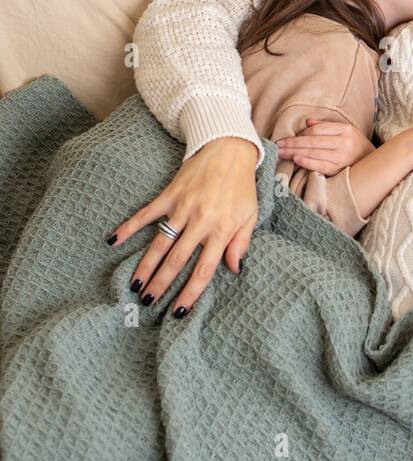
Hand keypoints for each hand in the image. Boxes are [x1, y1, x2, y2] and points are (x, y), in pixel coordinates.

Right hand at [108, 137, 259, 314]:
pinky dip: (129, 227)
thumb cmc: (242, 186)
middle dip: (161, 284)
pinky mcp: (169, 195)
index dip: (190, 293)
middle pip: (176, 261)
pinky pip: (146, 214)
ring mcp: (182, 208)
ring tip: (135, 285)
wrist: (228, 149)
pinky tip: (114, 240)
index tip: (178, 311)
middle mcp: (200, 221)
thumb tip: (234, 269)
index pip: (204, 270)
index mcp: (221, 230)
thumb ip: (241, 243)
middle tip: (148, 302)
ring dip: (146, 266)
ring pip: (160, 243)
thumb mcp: (250, 215)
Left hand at [276, 118, 375, 174]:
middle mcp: (343, 143)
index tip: (288, 138)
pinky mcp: (339, 170)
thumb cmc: (354, 144)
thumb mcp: (345, 130)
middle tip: (278, 145)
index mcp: (345, 130)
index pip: (317, 130)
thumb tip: (307, 123)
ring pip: (313, 153)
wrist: (372, 162)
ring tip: (281, 153)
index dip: (300, 134)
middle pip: (312, 142)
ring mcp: (341, 158)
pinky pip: (319, 166)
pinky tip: (296, 160)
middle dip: (292, 143)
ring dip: (294, 153)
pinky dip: (307, 162)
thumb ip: (326, 126)